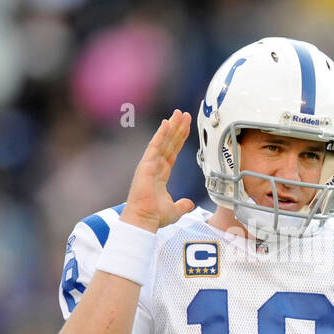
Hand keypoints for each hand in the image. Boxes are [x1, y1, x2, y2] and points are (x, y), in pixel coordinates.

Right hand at [121, 110, 196, 232]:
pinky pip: (154, 146)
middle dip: (177, 128)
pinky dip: (161, 134)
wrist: (144, 220)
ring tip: (179, 114)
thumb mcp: (174, 210)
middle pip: (169, 143)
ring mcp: (149, 165)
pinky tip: (167, 123)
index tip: (186, 127)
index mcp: (161, 174)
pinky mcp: (145, 165)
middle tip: (184, 114)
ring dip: (171, 127)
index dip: (179, 139)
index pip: (173, 152)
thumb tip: (189, 204)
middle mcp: (155, 167)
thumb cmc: (154, 216)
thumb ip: (182, 205)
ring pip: (163, 141)